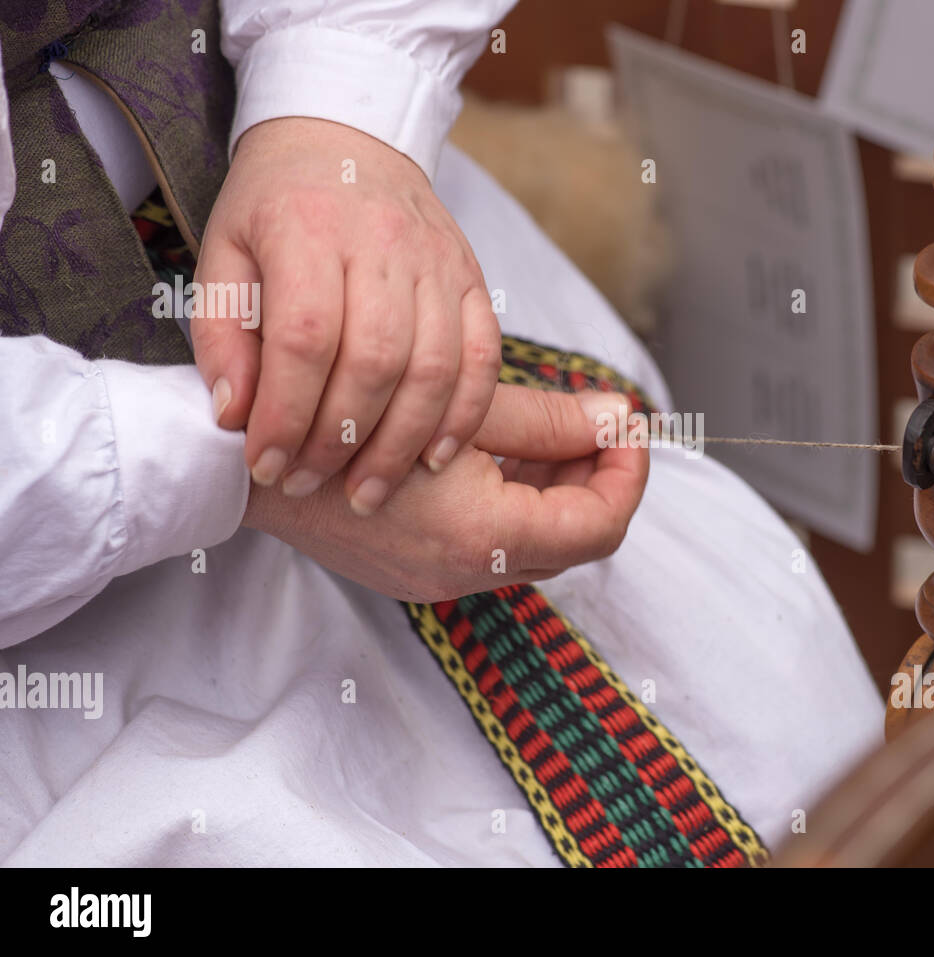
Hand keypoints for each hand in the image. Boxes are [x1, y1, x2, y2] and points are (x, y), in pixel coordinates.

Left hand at [194, 116, 499, 515]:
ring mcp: (438, 262)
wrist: (347, 139)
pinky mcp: (473, 279)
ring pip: (434, 369)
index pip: (305, 336)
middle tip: (310, 484)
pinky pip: (483, 358)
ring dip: (402, 444)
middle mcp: (382, 242)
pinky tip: (436, 458)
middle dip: (341, 440)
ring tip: (368, 492)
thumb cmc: (275, 206)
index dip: (286, 412)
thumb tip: (235, 418)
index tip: (265, 463)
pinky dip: (465, 416)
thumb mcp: (222, 254)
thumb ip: (221, 336)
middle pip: (376, 360)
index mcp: (308, 227)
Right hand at [242, 385, 648, 601]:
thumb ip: (552, 419)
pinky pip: (495, 543)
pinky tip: (510, 451)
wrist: (245, 461)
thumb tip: (619, 417)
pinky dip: (518, 502)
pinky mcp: (420, 569)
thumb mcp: (466, 408)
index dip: (629, 474)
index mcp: (483, 538)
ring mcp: (440, 579)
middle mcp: (465, 575)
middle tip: (599, 423)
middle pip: (575, 540)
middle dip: (599, 479)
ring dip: (559, 490)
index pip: (601, 526)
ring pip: (537, 544)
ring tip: (557, 429)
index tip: (630, 426)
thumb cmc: (349, 417)